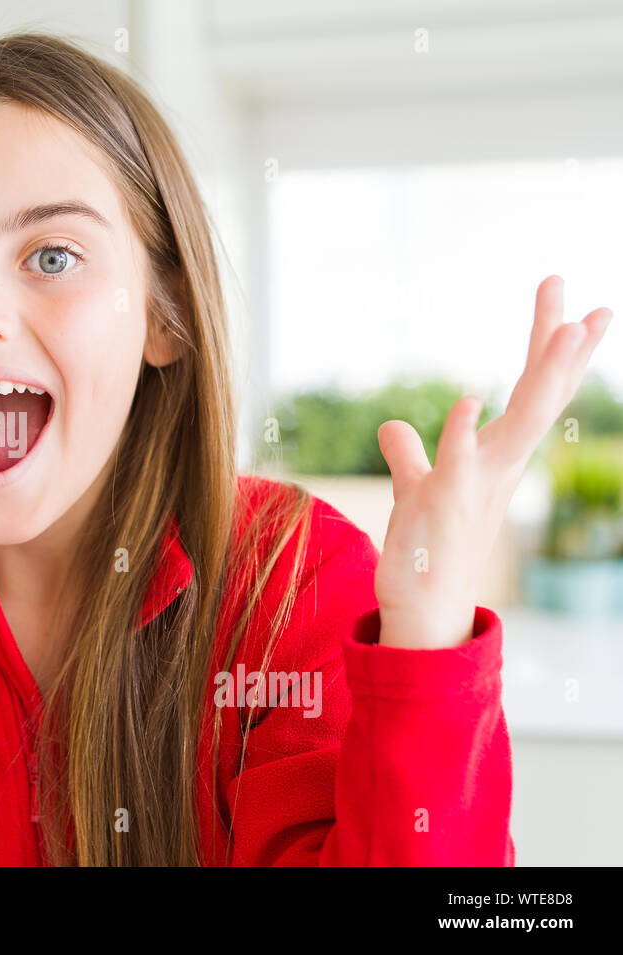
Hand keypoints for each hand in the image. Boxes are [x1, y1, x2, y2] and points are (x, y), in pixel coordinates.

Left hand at [373, 276, 611, 648]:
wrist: (423, 608)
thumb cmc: (426, 548)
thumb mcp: (415, 488)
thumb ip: (409, 456)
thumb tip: (395, 427)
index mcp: (496, 457)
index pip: (531, 395)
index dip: (553, 354)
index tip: (577, 308)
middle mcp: (499, 467)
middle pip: (541, 398)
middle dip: (565, 352)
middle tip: (598, 306)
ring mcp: (478, 484)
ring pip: (522, 423)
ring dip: (545, 376)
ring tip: (569, 327)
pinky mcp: (446, 504)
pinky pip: (458, 463)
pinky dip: (463, 432)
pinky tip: (469, 401)